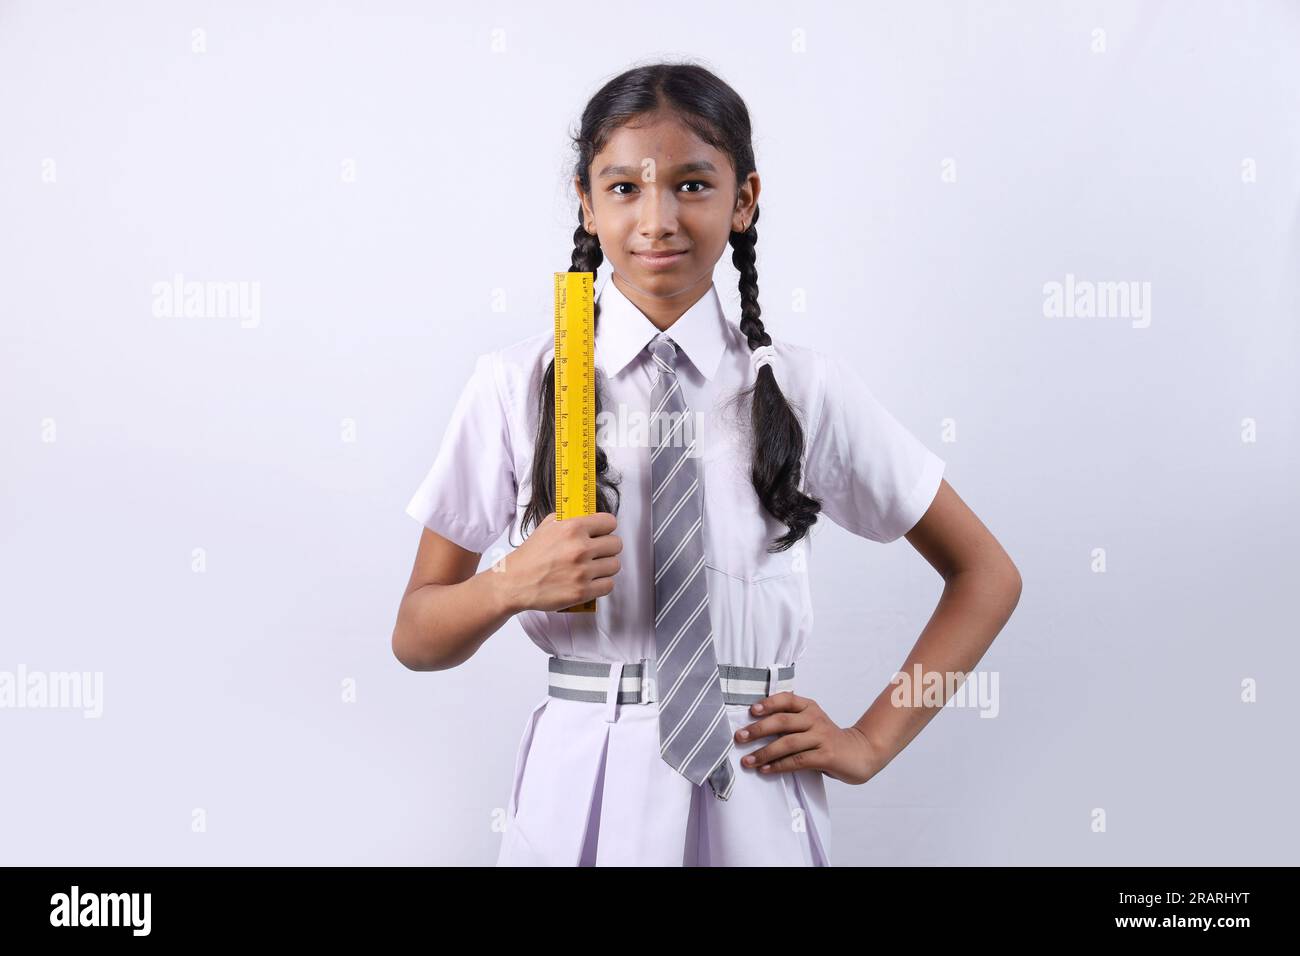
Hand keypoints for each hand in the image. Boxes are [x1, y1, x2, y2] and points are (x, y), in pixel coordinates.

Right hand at [501, 511, 621, 612]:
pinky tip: (591, 581)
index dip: (606, 528)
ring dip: (606, 566)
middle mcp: (579, 548)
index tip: (602, 533)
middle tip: (597, 552)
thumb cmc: (530, 555)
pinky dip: (602, 584)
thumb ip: (571, 518)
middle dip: (608, 547)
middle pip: (616, 544)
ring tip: (594, 567)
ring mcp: (582, 571)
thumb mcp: (548, 525)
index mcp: (572, 528)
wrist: (514, 581)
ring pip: (615, 565)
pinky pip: (609, 585)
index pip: (610, 522)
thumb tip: (590, 516)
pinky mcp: (582, 592)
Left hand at [734, 692, 881, 785]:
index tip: (751, 711)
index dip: (768, 703)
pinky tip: (766, 770)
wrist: (860, 753)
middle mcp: (814, 718)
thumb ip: (790, 722)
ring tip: (748, 761)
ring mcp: (821, 737)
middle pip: (782, 721)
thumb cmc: (827, 739)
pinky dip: (779, 766)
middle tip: (740, 737)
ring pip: (787, 743)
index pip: (786, 699)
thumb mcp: (810, 723)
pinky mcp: (826, 755)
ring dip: (764, 752)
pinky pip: (797, 760)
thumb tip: (754, 728)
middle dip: (758, 729)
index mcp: (809, 707)